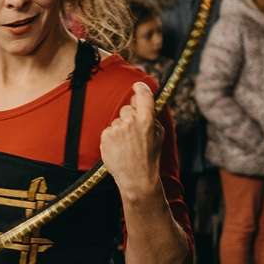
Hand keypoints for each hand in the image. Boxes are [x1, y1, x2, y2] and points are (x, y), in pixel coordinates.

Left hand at [99, 83, 162, 200]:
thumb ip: (151, 117)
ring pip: (117, 120)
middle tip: (134, 133)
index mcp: (147, 119)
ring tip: (127, 145)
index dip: (140, 88)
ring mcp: (117, 128)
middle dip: (130, 117)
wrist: (136, 178)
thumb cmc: (149, 157)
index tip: (137, 86)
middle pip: (127, 109)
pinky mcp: (106, 136)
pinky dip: (112, 137)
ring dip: (121, 129)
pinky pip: (109, 130)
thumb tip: (145, 103)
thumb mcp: (158, 135)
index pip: (143, 95)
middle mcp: (131, 121)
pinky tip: (119, 148)